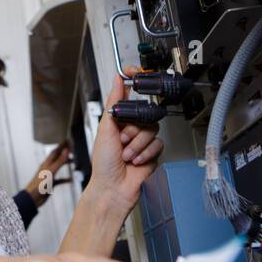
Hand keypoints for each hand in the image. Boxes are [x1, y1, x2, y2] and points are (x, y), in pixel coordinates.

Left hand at [25, 143, 71, 205]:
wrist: (33, 197)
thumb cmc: (39, 184)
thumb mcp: (51, 171)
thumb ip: (60, 161)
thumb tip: (66, 150)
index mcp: (47, 163)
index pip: (55, 151)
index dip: (61, 146)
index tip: (68, 141)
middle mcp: (48, 168)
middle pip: (57, 158)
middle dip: (64, 153)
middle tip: (72, 150)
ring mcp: (49, 176)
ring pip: (59, 167)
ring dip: (66, 164)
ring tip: (74, 161)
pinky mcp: (51, 183)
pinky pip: (60, 180)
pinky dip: (66, 179)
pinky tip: (71, 180)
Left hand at [88, 65, 165, 209]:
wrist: (113, 188)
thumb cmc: (103, 164)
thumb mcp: (105, 129)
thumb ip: (114, 103)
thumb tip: (117, 80)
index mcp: (118, 121)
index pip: (129, 97)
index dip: (133, 84)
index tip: (134, 73)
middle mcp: (131, 129)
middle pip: (144, 115)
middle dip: (133, 131)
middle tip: (122, 141)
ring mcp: (142, 141)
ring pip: (152, 130)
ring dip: (138, 145)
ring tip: (127, 156)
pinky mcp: (153, 153)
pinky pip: (158, 144)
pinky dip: (146, 153)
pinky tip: (136, 161)